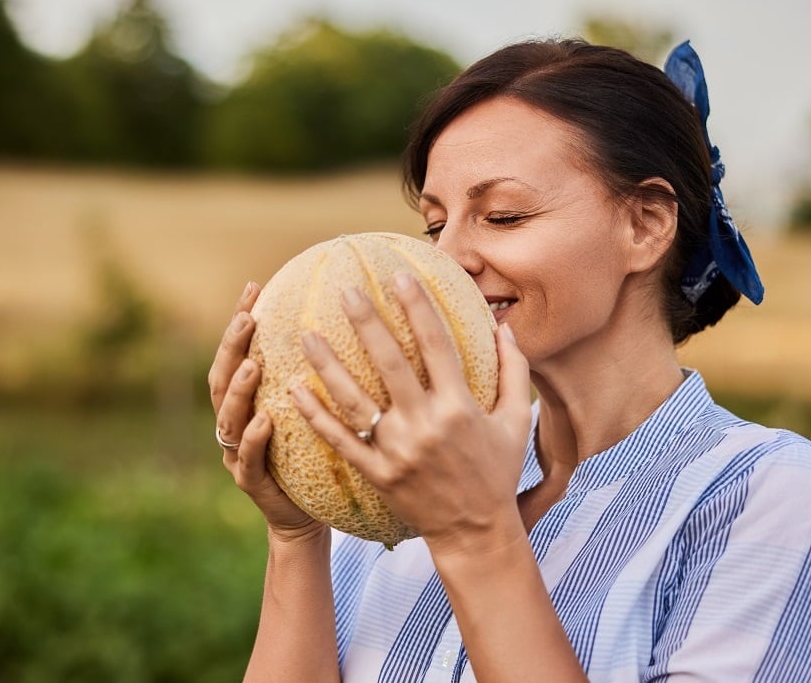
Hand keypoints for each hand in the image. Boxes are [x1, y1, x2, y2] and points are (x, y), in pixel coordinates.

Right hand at [209, 282, 323, 542]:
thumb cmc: (319, 455)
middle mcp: (236, 424)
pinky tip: (265, 420)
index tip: (253, 286)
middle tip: (246, 318)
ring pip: (228, 417)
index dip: (240, 319)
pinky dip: (254, 438)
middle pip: (221, 378)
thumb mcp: (318, 409)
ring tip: (253, 364)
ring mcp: (238, 454)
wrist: (309, 518)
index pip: (239, 352)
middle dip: (231, 346)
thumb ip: (323, 372)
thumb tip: (358, 319)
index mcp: (250, 401)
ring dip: (239, 388)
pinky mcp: (251, 484)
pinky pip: (248, 459)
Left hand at [290, 273, 532, 556]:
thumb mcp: (517, 421)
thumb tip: (504, 326)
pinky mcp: (377, 473)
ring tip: (305, 334)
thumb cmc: (496, 471)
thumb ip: (514, 371)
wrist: (474, 533)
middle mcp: (426, 425)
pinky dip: (315, 416)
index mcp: (460, 407)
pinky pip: (341, 440)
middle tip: (346, 291)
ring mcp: (398, 451)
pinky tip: (294, 389)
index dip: (418, 308)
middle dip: (367, 323)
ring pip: (356, 400)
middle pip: (390, 364)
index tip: (400, 276)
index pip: (437, 345)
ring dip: (327, 366)